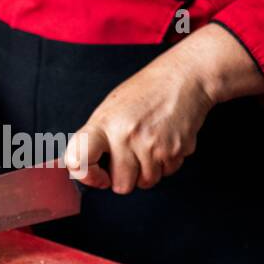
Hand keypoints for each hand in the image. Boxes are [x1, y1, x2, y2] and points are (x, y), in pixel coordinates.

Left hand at [64, 23, 263, 193]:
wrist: (184, 78)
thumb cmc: (147, 91)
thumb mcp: (111, 108)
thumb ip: (99, 139)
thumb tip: (88, 168)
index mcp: (105, 124)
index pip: (79, 160)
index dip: (86, 175)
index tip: (96, 174)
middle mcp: (126, 136)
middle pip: (121, 185)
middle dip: (126, 176)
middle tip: (131, 156)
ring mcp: (152, 145)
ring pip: (146, 183)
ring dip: (148, 171)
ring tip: (150, 145)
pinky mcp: (175, 151)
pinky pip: (167, 174)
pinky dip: (166, 164)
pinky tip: (165, 142)